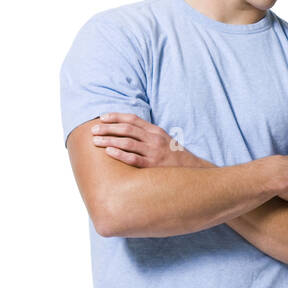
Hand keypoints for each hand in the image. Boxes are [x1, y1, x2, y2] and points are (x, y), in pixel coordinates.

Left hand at [91, 113, 205, 167]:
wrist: (194, 171)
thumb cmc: (175, 157)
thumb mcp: (165, 140)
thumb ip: (149, 135)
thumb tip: (129, 131)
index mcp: (156, 131)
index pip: (132, 119)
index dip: (115, 117)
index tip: (102, 118)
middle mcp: (154, 139)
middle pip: (126, 129)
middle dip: (108, 128)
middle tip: (93, 130)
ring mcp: (154, 152)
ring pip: (127, 142)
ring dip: (109, 140)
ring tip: (96, 141)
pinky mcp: (153, 166)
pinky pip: (133, 158)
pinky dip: (120, 154)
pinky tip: (109, 152)